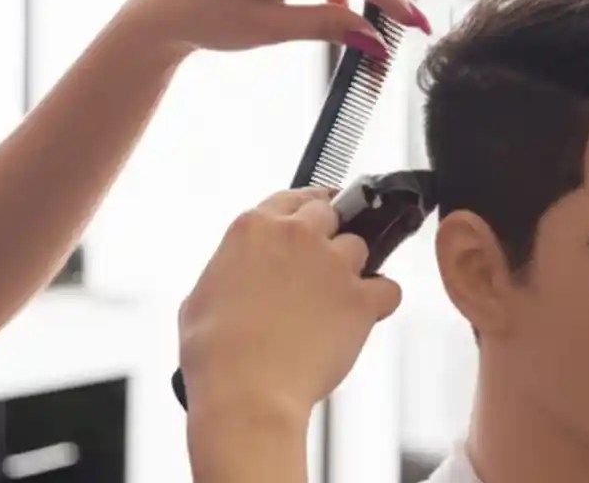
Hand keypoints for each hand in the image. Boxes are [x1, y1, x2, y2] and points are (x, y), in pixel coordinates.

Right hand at [178, 187, 402, 420]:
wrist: (245, 390)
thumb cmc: (215, 352)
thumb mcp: (200, 296)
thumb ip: (227, 271)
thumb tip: (237, 277)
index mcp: (252, 228)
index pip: (291, 197)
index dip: (306, 208)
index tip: (314, 214)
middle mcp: (295, 235)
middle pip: (330, 213)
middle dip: (329, 234)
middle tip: (324, 261)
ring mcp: (332, 264)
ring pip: (360, 247)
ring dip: (352, 268)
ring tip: (335, 300)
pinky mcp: (359, 299)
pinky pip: (388, 288)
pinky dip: (380, 302)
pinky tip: (364, 317)